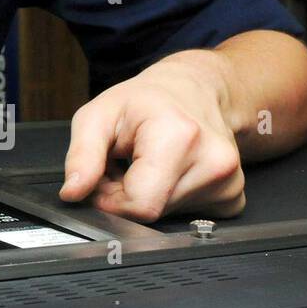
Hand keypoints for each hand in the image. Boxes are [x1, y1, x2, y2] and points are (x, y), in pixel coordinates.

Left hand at [59, 50, 244, 220]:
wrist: (192, 91)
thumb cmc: (144, 101)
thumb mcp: (97, 115)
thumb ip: (82, 156)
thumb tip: (72, 193)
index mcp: (179, 136)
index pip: (140, 204)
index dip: (111, 199)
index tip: (104, 180)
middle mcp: (213, 161)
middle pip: (152, 212)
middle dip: (126, 197)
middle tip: (123, 167)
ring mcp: (229, 183)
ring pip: (167, 216)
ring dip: (146, 198)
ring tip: (145, 165)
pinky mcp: (234, 198)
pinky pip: (188, 216)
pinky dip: (167, 201)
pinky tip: (167, 174)